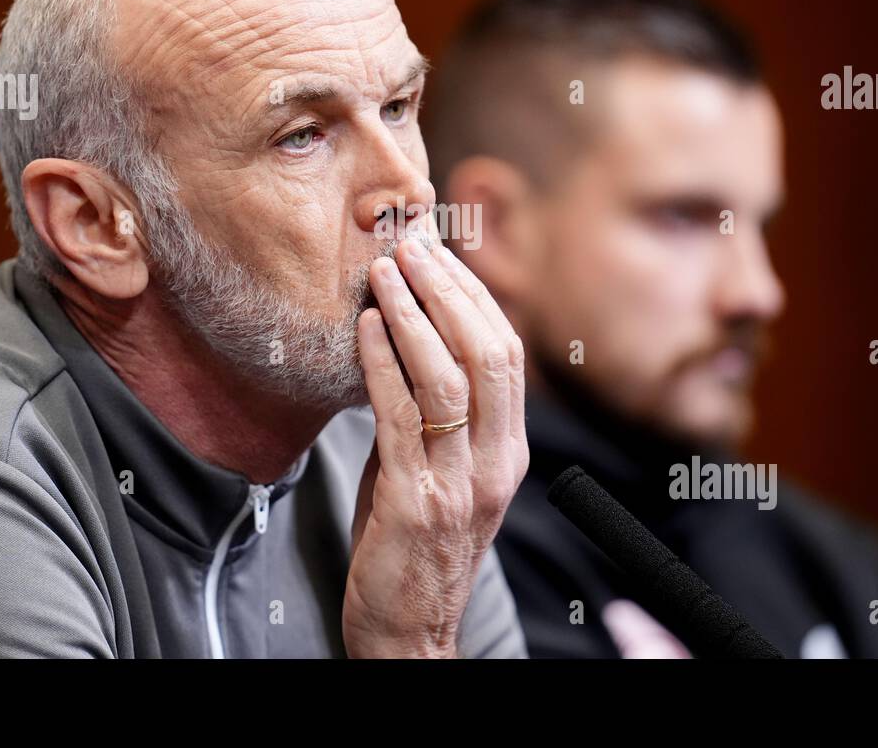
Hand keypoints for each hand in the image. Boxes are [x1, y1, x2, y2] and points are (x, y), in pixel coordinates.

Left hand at [343, 236, 527, 657]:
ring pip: (452, 377)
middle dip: (450, 290)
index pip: (505, 354)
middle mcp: (498, 462)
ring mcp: (463, 483)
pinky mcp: (418, 503)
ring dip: (416, 314)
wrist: (408, 632)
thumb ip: (429, 416)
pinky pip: (403, 416)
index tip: (439, 252)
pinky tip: (367, 327)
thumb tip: (398, 343)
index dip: (473, 296)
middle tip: (412, 244)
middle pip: (489, 353)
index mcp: (510, 450)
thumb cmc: (414, 547)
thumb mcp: (437, 472)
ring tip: (385, 271)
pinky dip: (385, 363)